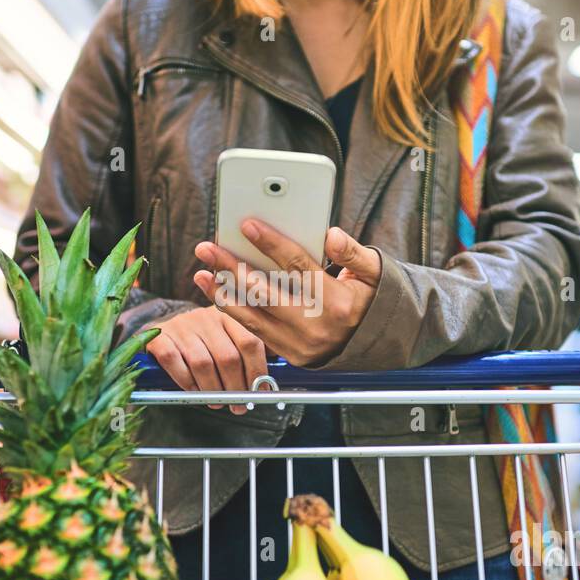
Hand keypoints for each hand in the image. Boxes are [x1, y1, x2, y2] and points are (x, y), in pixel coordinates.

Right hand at [145, 306, 267, 412]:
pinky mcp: (160, 336)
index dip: (257, 371)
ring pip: (202, 363)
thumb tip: (270, 380)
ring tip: (218, 403)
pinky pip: (174, 361)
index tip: (259, 392)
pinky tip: (194, 392)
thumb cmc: (205, 341)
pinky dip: (186, 382)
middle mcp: (206, 317)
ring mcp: (182, 325)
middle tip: (239, 406)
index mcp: (229, 315)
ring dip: (212, 389)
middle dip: (236, 388)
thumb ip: (250, 351)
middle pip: (228, 357)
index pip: (250, 343)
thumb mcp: (229, 337)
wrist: (164, 330)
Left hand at [192, 220, 380, 366]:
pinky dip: (233, 312)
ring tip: (201, 272)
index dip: (270, 244)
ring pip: (252, 317)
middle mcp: (315, 326)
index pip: (297, 267)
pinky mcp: (290, 354)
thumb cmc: (372, 301)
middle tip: (207, 248)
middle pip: (264, 292)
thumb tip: (331, 234)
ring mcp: (300, 344)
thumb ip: (353, 252)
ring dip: (223, 293)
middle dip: (232, 267)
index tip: (246, 225)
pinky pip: (254, 332)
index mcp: (337, 302)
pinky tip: (217, 294)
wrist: (378, 345)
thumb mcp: (374, 273)